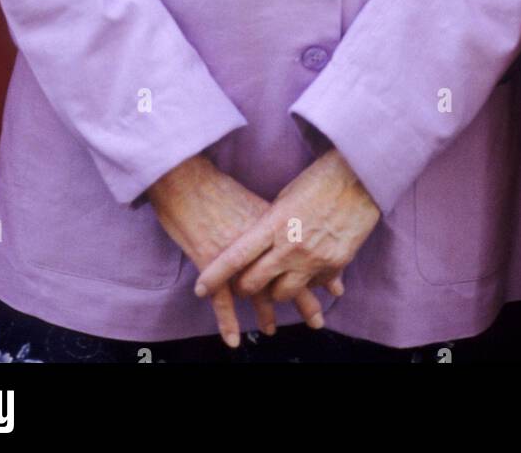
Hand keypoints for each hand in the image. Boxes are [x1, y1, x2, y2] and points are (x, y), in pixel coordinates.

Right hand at [146, 153, 343, 347]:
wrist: (186, 179)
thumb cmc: (219, 187)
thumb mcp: (253, 201)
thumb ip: (278, 220)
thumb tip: (299, 228)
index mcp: (273, 224)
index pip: (303, 254)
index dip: (319, 275)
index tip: (334, 291)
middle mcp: (259, 241)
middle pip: (287, 276)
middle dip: (303, 300)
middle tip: (317, 321)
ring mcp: (236, 253)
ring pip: (258, 291)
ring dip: (266, 313)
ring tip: (272, 329)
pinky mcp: (211, 260)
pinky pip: (222, 299)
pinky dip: (227, 322)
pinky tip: (233, 341)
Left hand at [193, 147, 380, 306]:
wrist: (359, 177)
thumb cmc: (318, 179)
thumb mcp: (286, 197)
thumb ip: (271, 224)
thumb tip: (257, 244)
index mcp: (274, 223)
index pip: (236, 256)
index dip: (215, 275)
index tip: (199, 288)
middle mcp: (291, 245)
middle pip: (255, 283)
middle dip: (243, 288)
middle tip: (242, 286)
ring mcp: (314, 258)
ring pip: (282, 295)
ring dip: (275, 290)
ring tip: (277, 279)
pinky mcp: (335, 265)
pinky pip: (314, 286)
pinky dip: (308, 281)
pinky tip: (309, 269)